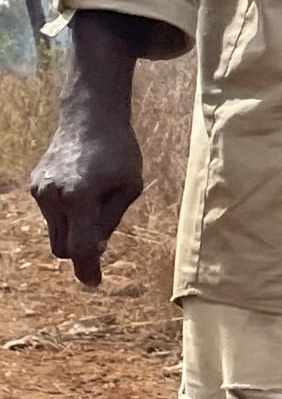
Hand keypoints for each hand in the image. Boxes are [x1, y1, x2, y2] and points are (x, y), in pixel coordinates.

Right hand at [30, 111, 143, 286]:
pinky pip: (51, 214)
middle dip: (81, 250)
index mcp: (80, 198)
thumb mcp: (130, 187)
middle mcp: (54, 196)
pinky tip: (81, 188)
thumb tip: (98, 247)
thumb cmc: (118, 150)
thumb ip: (112, 220)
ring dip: (74, 229)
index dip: (88, 269)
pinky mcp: (35, 185)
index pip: (80, 248)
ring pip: (56, 232)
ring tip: (94, 198)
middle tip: (102, 235)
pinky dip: (66, 213)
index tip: (94, 282)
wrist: (89, 116)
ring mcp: (40, 191)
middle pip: (63, 248)